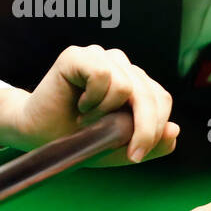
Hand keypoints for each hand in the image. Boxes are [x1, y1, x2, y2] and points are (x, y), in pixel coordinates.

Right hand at [0, 45, 178, 165]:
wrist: (35, 134)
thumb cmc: (75, 139)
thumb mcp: (117, 149)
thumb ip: (149, 143)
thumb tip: (175, 130)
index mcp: (134, 83)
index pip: (161, 99)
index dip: (155, 127)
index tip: (137, 155)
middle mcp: (120, 65)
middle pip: (149, 93)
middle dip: (142, 127)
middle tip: (127, 151)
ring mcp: (100, 57)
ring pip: (127, 85)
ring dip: (107, 113)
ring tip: (88, 120)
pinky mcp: (78, 55)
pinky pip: (102, 74)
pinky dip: (93, 98)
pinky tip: (80, 105)